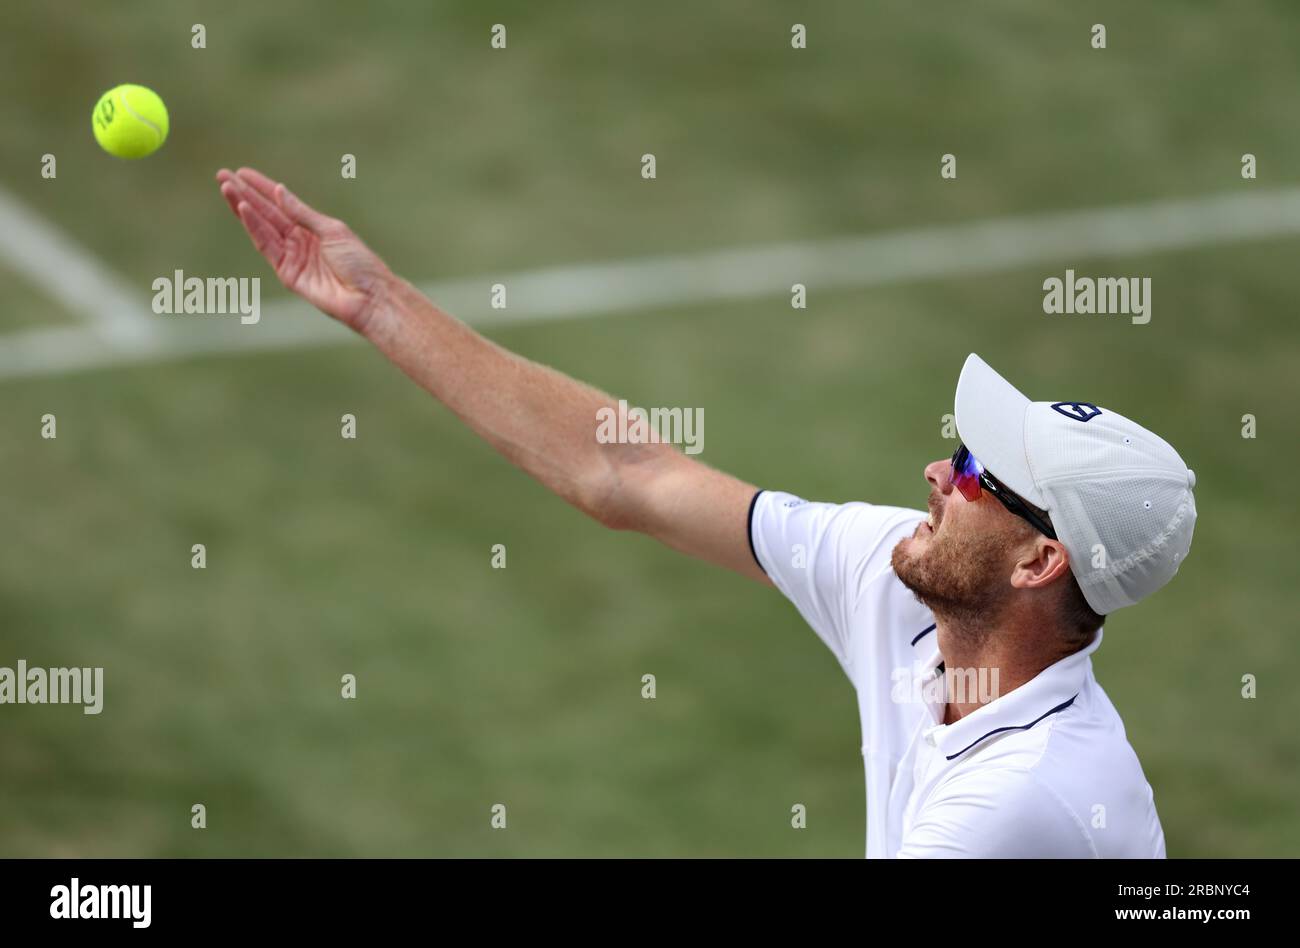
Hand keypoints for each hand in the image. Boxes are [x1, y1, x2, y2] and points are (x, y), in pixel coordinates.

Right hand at [216, 167, 393, 333]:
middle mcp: (300, 241)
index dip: (262, 188)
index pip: (282, 204)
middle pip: (266, 214)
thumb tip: (279, 191)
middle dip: (245, 195)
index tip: (242, 172)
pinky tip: (243, 209)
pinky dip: (254, 227)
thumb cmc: (359, 263)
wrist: (369, 297)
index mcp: (313, 228)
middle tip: (223, 175)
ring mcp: (292, 257)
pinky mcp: (287, 273)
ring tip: (227, 187)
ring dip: (244, 207)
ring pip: (262, 228)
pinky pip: (267, 246)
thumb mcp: (332, 231)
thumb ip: (302, 214)